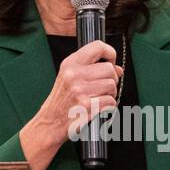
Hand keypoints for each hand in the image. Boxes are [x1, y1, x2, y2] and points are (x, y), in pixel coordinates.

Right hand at [19, 39, 122, 169]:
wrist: (50, 122)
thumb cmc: (62, 100)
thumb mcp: (71, 77)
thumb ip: (93, 69)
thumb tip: (118, 69)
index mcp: (70, 63)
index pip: (98, 47)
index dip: (110, 53)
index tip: (111, 62)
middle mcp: (74, 74)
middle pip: (109, 69)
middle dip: (111, 79)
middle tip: (103, 87)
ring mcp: (80, 90)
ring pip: (112, 86)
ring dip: (110, 94)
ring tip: (99, 98)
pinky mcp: (87, 106)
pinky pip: (111, 101)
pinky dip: (109, 106)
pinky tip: (99, 107)